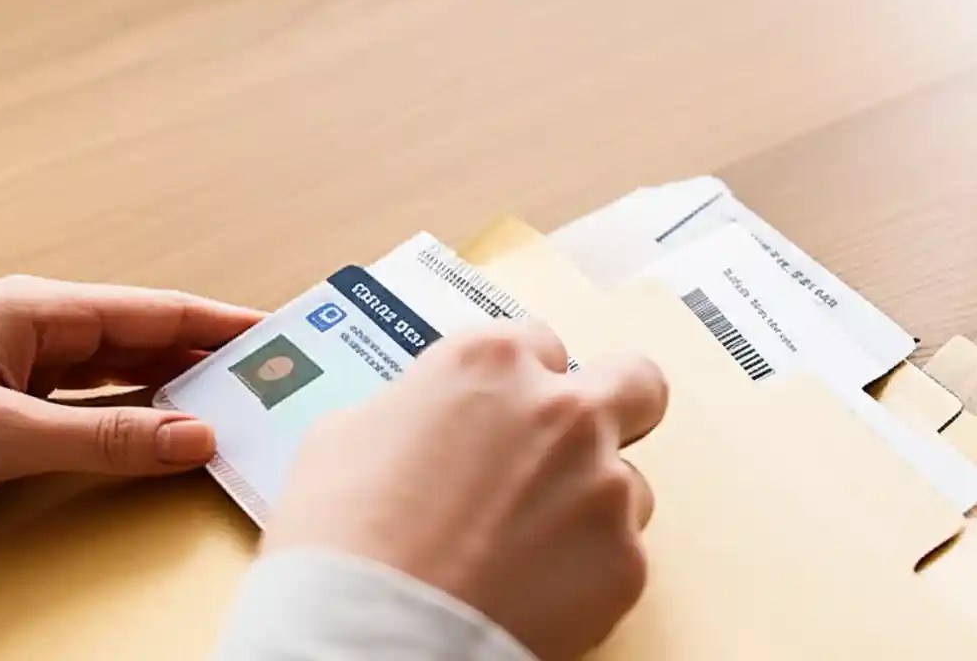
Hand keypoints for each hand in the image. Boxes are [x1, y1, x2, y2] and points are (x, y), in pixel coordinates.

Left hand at [0, 275, 261, 501]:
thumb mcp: (4, 433)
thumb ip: (104, 438)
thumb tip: (194, 438)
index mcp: (40, 312)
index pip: (157, 312)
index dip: (220, 324)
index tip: (276, 335)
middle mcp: (38, 329)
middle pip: (146, 338)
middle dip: (207, 357)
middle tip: (266, 379)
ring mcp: (23, 363)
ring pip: (120, 369)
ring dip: (173, 387)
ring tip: (229, 405)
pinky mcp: (11, 399)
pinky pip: (92, 398)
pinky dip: (133, 412)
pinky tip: (163, 426)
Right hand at [266, 320, 668, 660]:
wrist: (366, 638)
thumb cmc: (342, 541)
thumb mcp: (348, 432)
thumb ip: (418, 405)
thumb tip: (430, 419)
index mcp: (492, 363)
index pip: (540, 344)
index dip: (520, 383)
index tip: (506, 414)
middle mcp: (561, 412)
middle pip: (634, 384)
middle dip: (615, 407)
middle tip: (574, 448)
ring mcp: (603, 486)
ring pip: (628, 482)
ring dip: (590, 504)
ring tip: (526, 548)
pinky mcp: (624, 562)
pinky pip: (620, 554)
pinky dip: (586, 572)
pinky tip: (531, 590)